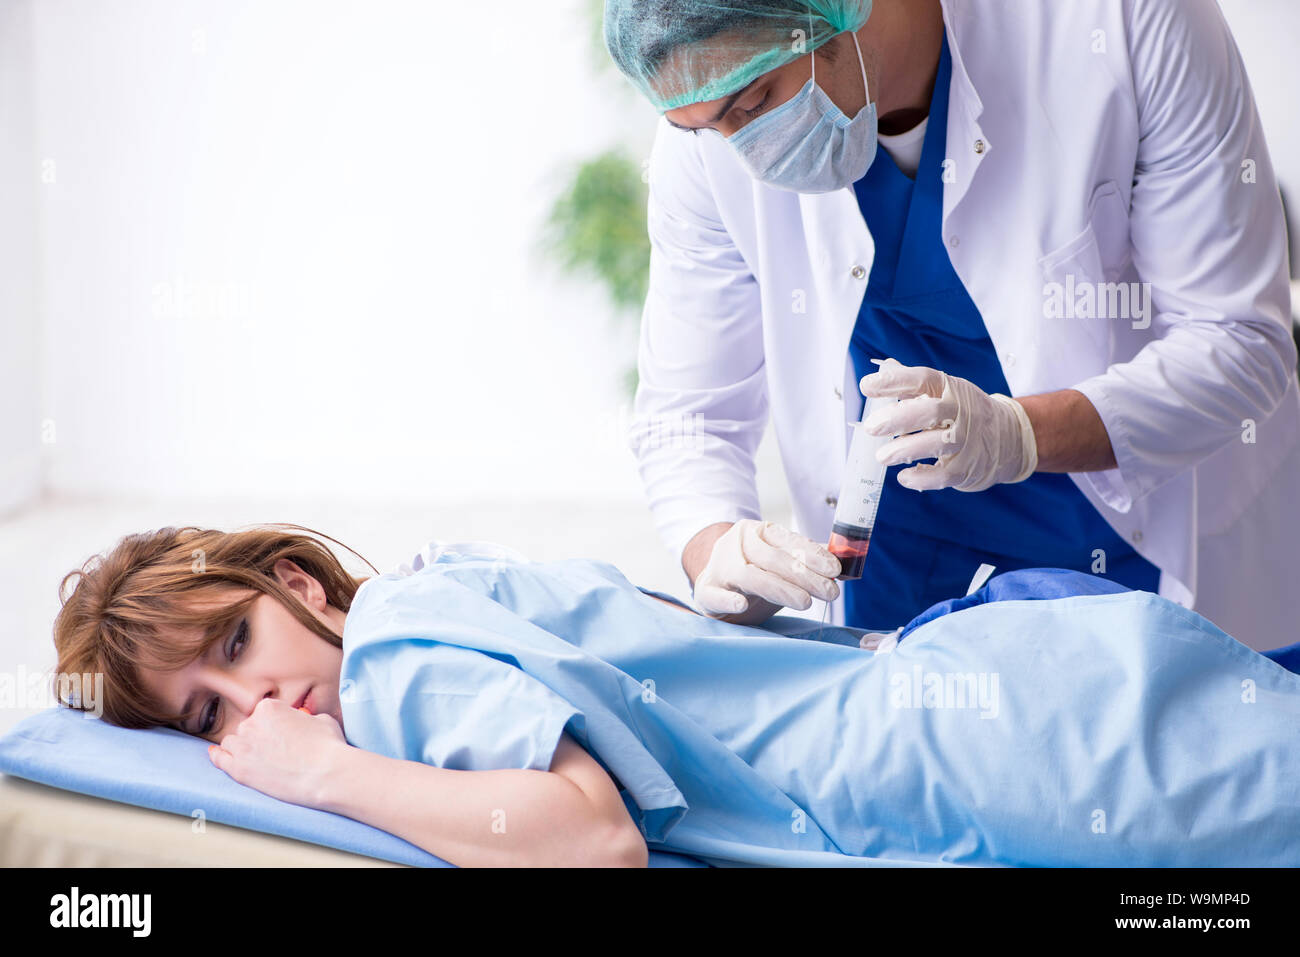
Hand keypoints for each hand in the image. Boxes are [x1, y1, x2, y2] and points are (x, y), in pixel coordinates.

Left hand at [208, 697, 348, 808]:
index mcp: (269, 708)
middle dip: (257, 738)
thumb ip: (303, 717)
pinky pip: (220, 759)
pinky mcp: (239, 769)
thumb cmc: (328, 746)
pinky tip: (217, 755)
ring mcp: (243, 746)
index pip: (261, 714)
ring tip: (256, 759)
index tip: (280, 736)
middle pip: (246, 728)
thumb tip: (302, 721)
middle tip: (274, 751)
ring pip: (231, 743)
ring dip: (241, 748)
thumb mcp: (321, 719)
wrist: (326, 773)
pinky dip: (218, 757)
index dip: (272, 726)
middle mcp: (252, 723)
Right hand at [692, 519, 840, 616]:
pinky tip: (742, 605)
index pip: (787, 541)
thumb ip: (803, 562)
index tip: (835, 570)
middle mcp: (736, 545)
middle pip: (772, 558)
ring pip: (749, 576)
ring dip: (779, 588)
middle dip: (805, 575)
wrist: (712, 582)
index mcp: (756, 532)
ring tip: (805, 602)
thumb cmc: (753, 573)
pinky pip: (715, 595)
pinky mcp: (705, 591)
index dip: (813, 555)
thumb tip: (838, 568)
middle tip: (830, 592)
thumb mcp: (778, 562)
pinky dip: (728, 600)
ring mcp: (719, 567)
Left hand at [859, 358, 1037, 491]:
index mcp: (950, 388)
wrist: (1009, 437)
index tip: (866, 386)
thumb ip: (912, 384)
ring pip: (937, 443)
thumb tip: (880, 371)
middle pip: (931, 411)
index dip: (894, 381)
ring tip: (882, 456)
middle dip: (898, 418)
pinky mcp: (966, 468)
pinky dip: (922, 478)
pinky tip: (904, 477)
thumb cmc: (964, 411)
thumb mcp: (944, 391)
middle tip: (871, 427)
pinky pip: (943, 475)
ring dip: (906, 449)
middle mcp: (961, 412)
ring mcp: (966, 441)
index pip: (922, 379)